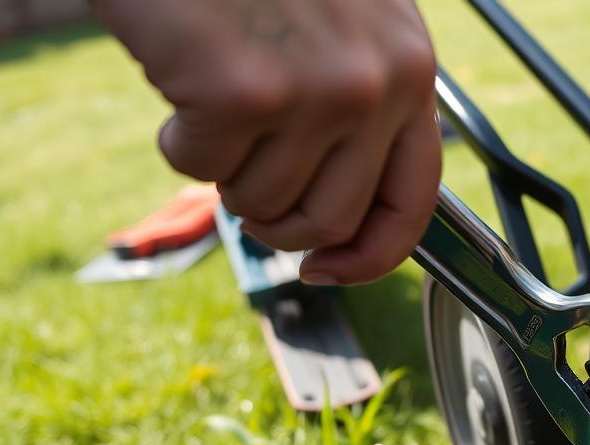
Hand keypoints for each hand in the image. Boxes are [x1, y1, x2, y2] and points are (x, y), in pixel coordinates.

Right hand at [97, 0, 440, 284]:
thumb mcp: (347, 28)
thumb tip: (336, 222)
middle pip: (328, 220)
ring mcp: (314, 92)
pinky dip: (177, 137)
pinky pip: (199, 167)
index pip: (413, 200)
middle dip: (274, 219)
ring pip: (259, 202)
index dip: (371, 255)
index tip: (328, 270)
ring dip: (222, 167)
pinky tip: (181, 76)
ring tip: (214, 97)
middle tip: (242, 174)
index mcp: (410, 70)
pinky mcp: (242, 94)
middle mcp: (375, 86)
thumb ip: (361, 109)